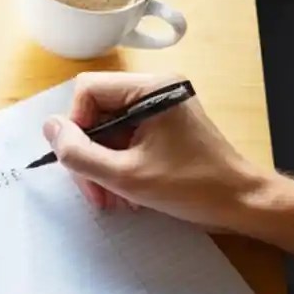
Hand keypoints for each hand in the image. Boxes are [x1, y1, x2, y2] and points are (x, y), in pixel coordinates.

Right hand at [44, 72, 266, 229]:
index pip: (87, 91)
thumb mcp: (125, 175)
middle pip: (95, 112)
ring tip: (112, 199)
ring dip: (102, 166)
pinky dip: (119, 165)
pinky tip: (126, 193)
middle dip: (89, 155)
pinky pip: (125, 138)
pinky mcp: (164, 126)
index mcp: (150, 89)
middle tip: (95, 193)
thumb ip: (79, 152)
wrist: (244, 204)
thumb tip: (49, 128)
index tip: (82, 162)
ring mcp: (161, 108)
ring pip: (107, 130)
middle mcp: (155, 89)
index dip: (75, 127)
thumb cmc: (192, 187)